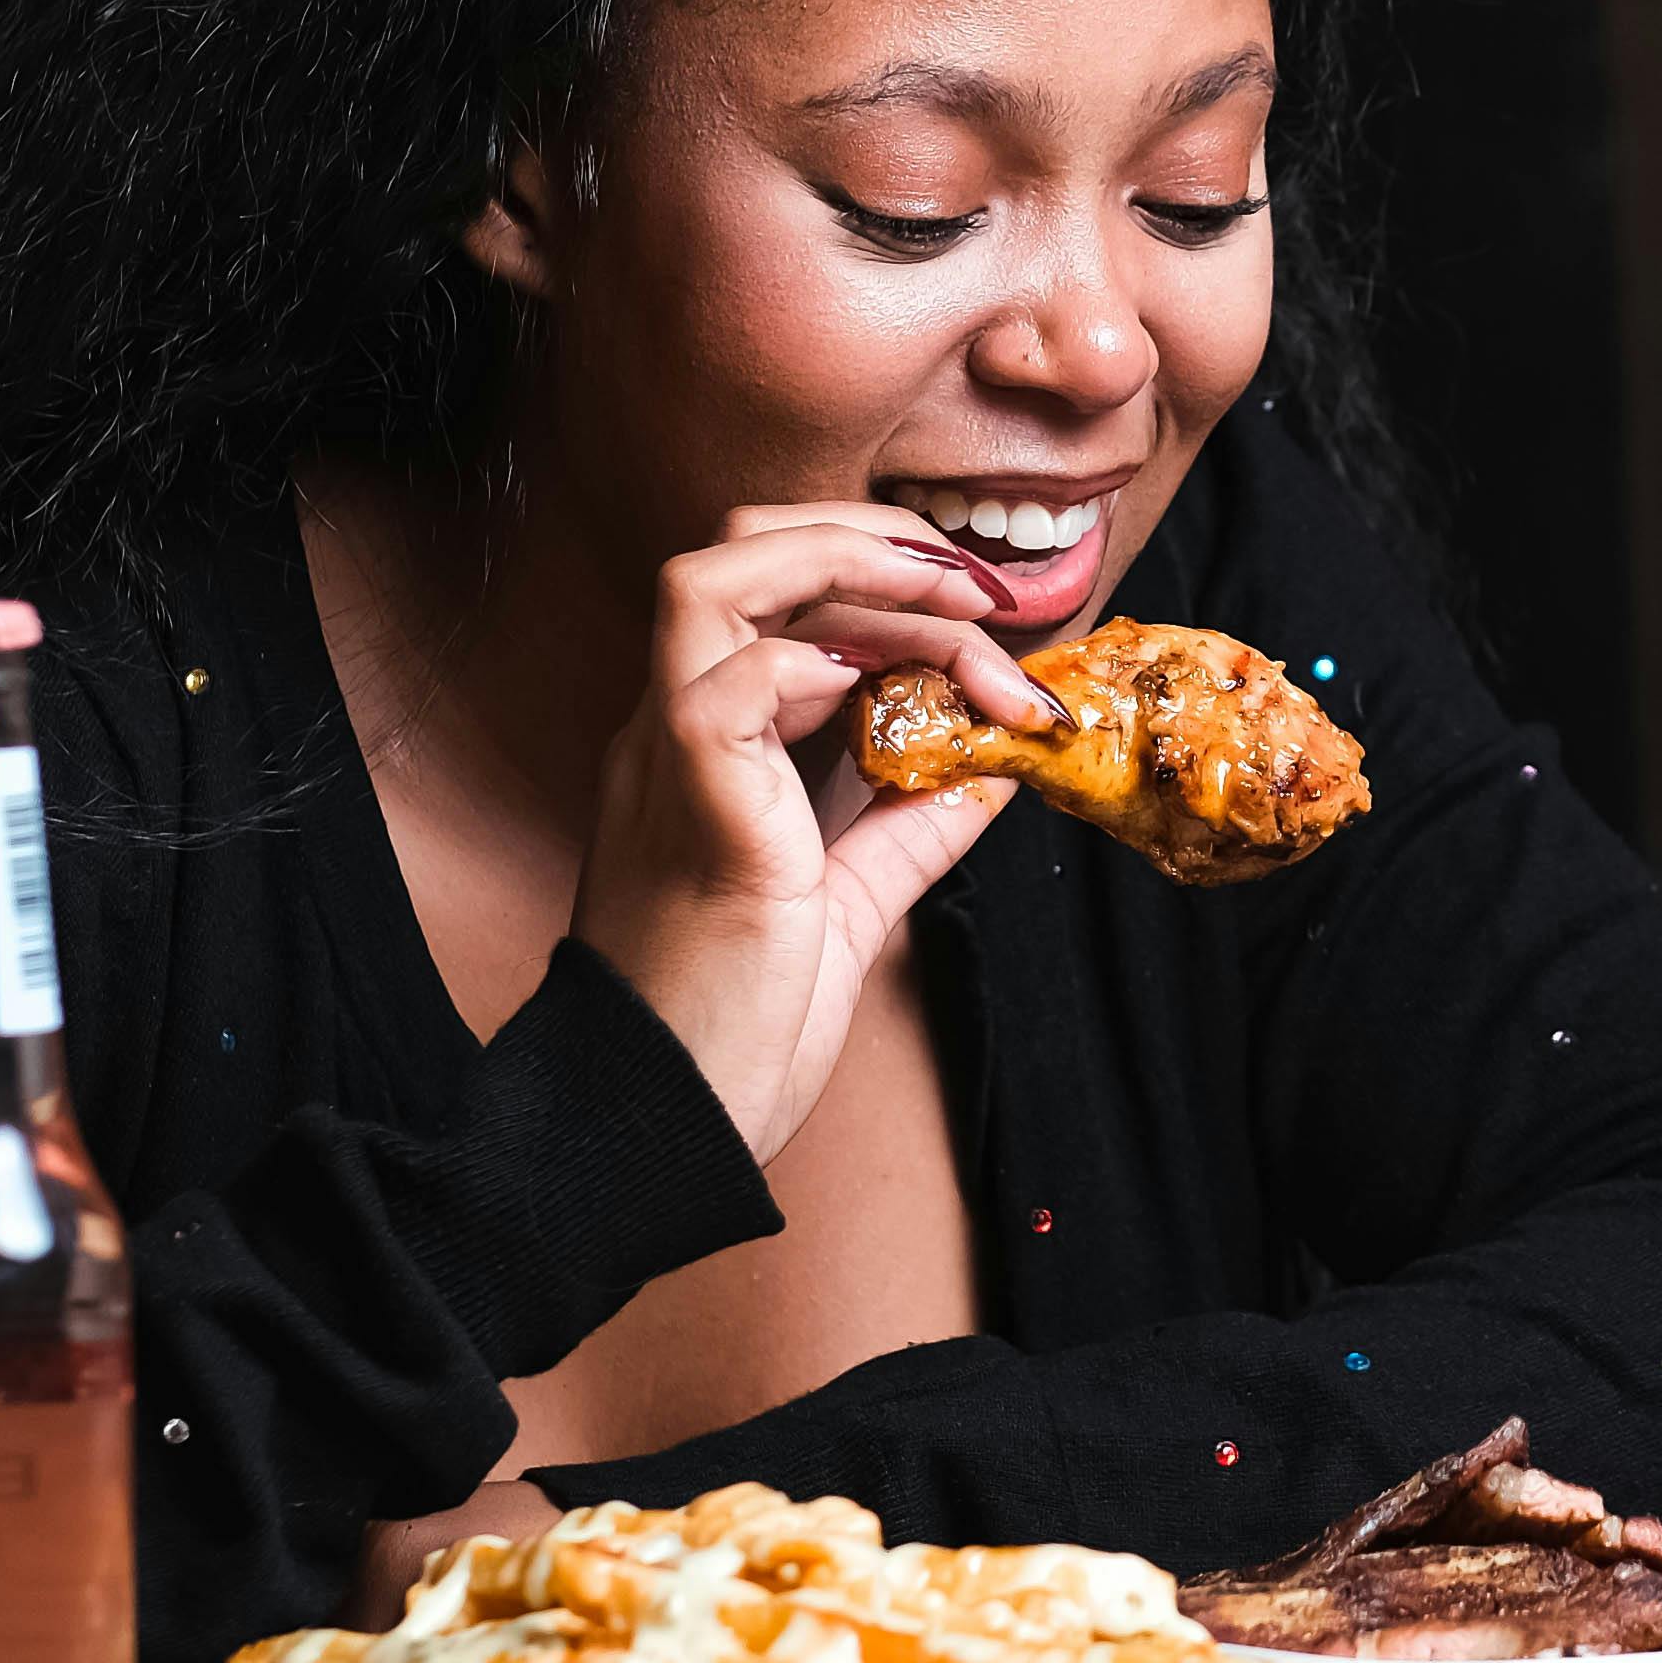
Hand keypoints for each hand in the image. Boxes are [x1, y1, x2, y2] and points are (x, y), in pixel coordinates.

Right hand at [567, 507, 1053, 1159]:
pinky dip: (814, 664)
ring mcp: (665, 759)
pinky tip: (886, 701)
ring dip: (848, 567)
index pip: (774, 594)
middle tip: (979, 589)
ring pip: (712, 581)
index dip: (886, 580)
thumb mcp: (850, 908)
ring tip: (953, 609)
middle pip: (735, 550)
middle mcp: (672, 732)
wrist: (667, 1125)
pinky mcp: (687, 803)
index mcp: (706, 747)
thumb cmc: (735, 1028)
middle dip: (868, 537)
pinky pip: (725, 681)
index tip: (992, 626)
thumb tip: (995, 764)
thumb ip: (912, 826)